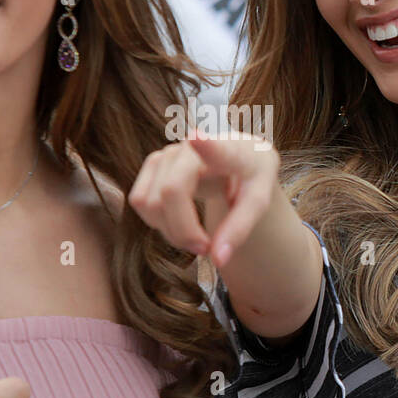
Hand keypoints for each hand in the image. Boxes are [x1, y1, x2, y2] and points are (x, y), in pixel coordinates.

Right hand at [128, 128, 279, 267]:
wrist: (238, 159)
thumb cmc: (249, 181)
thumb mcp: (257, 204)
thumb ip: (239, 230)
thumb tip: (218, 259)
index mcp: (233, 152)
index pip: (218, 147)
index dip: (206, 145)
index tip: (196, 137)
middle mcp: (195, 146)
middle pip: (171, 193)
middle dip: (184, 232)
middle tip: (206, 249)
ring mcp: (169, 152)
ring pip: (150, 201)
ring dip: (170, 231)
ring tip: (196, 235)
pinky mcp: (153, 161)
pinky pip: (139, 201)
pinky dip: (156, 222)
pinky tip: (179, 221)